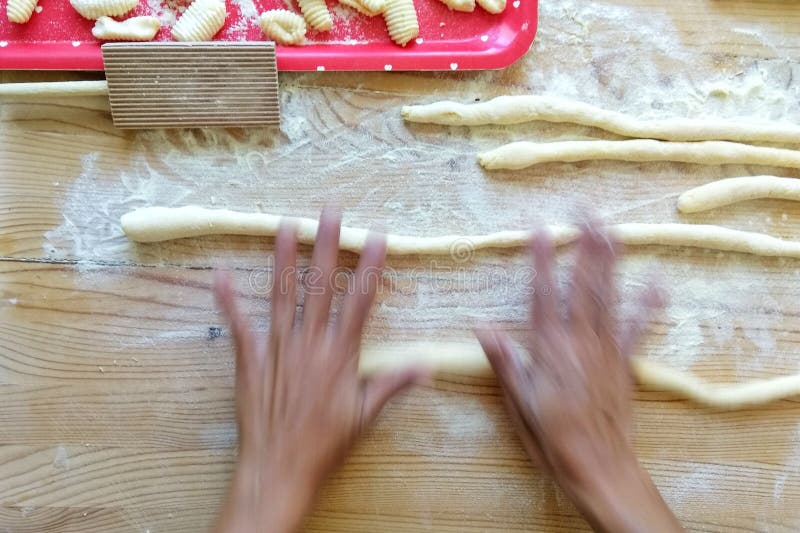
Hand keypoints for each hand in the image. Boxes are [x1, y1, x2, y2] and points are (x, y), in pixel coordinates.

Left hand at [213, 208, 426, 532]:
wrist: (280, 469)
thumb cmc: (325, 445)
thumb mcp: (365, 416)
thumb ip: (392, 384)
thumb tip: (427, 365)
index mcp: (340, 355)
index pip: (359, 302)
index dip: (369, 267)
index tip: (375, 237)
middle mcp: (309, 344)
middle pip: (320, 287)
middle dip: (326, 246)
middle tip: (330, 212)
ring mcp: (277, 350)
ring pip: (281, 296)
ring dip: (284, 259)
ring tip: (286, 225)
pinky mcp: (250, 361)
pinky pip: (239, 326)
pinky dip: (229, 301)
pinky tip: (221, 274)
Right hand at [476, 223, 681, 532]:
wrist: (599, 466)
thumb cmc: (552, 438)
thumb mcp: (519, 403)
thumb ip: (505, 362)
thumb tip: (481, 326)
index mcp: (550, 349)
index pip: (543, 294)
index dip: (540, 259)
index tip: (539, 228)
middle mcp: (581, 341)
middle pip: (583, 284)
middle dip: (584, 244)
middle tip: (584, 211)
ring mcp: (607, 349)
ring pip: (609, 295)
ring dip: (610, 260)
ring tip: (612, 228)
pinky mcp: (624, 362)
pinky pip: (638, 327)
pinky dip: (648, 303)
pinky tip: (657, 281)